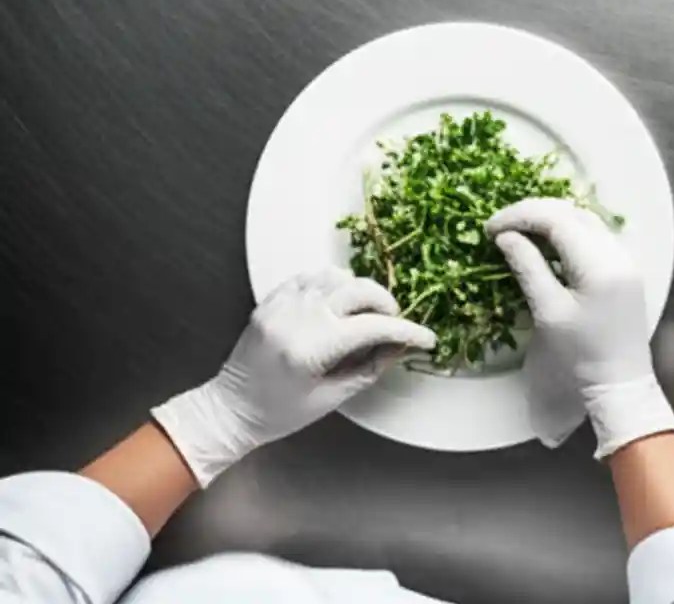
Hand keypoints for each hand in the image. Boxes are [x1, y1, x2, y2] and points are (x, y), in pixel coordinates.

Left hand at [152, 269, 435, 485]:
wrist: (231, 410)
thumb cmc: (280, 413)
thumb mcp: (332, 398)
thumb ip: (370, 367)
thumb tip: (401, 346)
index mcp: (311, 349)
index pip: (372, 327)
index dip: (406, 331)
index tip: (426, 338)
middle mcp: (296, 319)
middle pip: (358, 290)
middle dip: (386, 303)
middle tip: (394, 323)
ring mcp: (281, 305)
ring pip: (335, 276)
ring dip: (359, 290)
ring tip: (367, 312)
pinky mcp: (271, 301)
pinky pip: (310, 277)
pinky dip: (332, 284)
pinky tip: (338, 303)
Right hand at [486, 199, 673, 457]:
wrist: (620, 384)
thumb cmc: (581, 354)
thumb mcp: (549, 311)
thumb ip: (528, 267)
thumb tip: (506, 236)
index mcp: (600, 263)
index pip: (557, 219)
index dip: (520, 216)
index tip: (490, 228)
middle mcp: (618, 253)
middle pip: (572, 213)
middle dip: (534, 213)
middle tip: (500, 228)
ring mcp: (625, 260)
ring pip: (585, 221)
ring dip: (551, 220)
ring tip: (518, 233)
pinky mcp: (625, 270)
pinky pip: (594, 237)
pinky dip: (567, 234)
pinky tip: (545, 246)